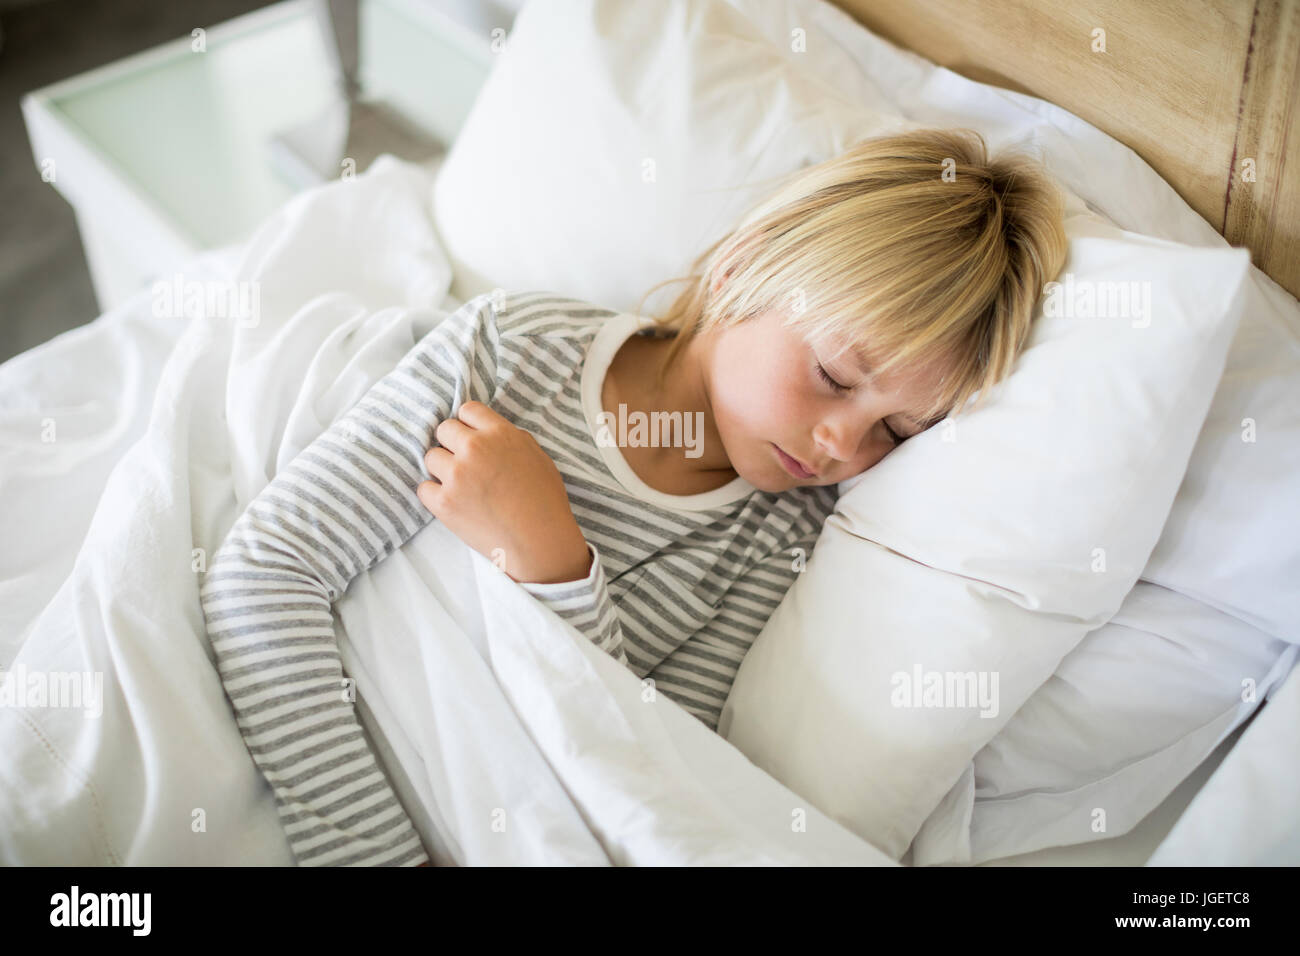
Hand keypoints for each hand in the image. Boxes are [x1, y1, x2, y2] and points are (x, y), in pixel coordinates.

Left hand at [417, 401, 591, 584]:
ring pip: (430, 457)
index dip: (469, 425)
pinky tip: (453, 502)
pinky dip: (434, 495)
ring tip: (461, 486)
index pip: (467, 410)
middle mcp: (475, 449)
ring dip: (442, 469)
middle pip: (443, 429)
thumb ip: (509, 438)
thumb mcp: (537, 456)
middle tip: (465, 464)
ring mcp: (457, 475)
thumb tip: (487, 432)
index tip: (472, 439)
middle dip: (452, 444)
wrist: (539, 541)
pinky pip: (423, 488)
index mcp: (500, 434)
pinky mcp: (444, 502)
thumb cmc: (544, 501)